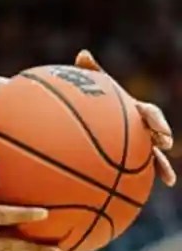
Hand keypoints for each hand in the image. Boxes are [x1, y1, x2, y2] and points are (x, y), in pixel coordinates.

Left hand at [75, 49, 174, 185]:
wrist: (81, 117)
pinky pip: (135, 170)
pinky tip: (134, 196)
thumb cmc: (85, 99)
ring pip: (152, 154)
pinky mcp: (127, 156)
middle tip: (166, 145)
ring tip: (169, 179)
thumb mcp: (86, 85)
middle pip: (155, 132)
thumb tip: (83, 53)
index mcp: (131, 108)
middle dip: (163, 137)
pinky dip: (138, 181)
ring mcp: (135, 141)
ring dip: (162, 165)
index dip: (156, 120)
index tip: (158, 128)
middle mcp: (137, 125)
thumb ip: (87, 72)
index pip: (148, 112)